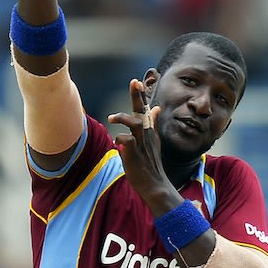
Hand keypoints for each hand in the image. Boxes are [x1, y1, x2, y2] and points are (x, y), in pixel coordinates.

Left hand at [107, 80, 170, 209]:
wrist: (155, 185)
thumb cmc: (151, 165)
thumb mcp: (154, 142)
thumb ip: (153, 124)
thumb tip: (155, 107)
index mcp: (150, 132)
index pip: (145, 110)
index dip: (140, 96)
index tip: (135, 82)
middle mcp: (147, 135)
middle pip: (142, 112)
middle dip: (137, 96)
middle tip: (133, 82)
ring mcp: (142, 144)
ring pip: (135, 123)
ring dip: (123, 118)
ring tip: (111, 118)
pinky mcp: (135, 154)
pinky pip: (126, 141)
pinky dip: (119, 139)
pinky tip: (116, 144)